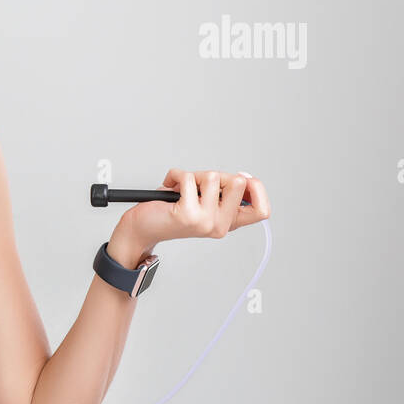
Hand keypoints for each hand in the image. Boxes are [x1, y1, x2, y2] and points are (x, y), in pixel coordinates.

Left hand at [120, 169, 270, 251]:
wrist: (141, 228)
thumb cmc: (171, 210)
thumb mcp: (204, 201)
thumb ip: (223, 191)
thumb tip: (243, 177)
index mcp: (228, 223)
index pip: (262, 211)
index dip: (257, 188)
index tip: (241, 179)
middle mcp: (219, 226)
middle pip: (238, 182)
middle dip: (216, 174)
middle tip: (198, 184)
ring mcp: (205, 221)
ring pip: (211, 176)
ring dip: (192, 175)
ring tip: (181, 189)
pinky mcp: (187, 214)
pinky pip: (187, 178)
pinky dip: (174, 176)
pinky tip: (168, 189)